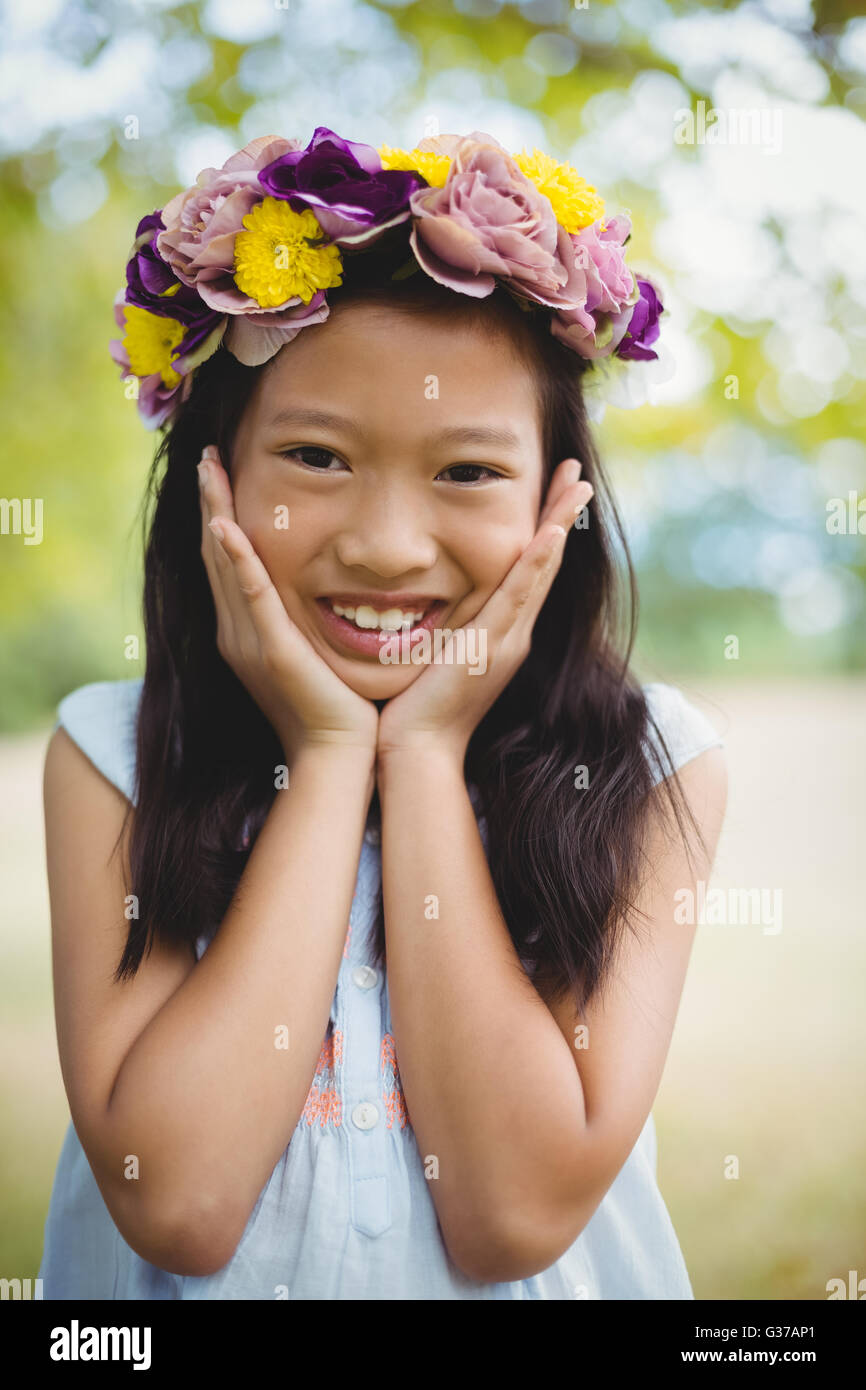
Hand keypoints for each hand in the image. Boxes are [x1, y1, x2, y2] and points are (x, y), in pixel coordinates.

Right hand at [198, 445, 379, 758]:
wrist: (338, 756)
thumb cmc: (338, 709)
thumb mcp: (316, 653)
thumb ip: (308, 621)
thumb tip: (327, 588)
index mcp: (247, 632)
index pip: (229, 563)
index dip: (221, 516)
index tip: (221, 474)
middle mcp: (237, 633)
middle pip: (218, 554)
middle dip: (213, 502)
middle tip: (207, 455)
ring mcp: (250, 641)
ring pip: (227, 565)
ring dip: (218, 513)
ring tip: (210, 470)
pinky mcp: (272, 651)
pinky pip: (252, 597)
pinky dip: (238, 560)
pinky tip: (227, 527)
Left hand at [376, 457, 592, 768]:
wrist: (416, 751)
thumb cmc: (412, 708)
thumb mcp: (430, 653)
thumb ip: (436, 625)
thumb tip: (416, 597)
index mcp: (499, 632)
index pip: (527, 569)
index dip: (543, 527)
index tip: (551, 488)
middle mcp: (512, 632)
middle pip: (545, 562)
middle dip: (561, 514)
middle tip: (574, 471)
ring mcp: (507, 639)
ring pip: (541, 571)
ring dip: (559, 525)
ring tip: (574, 485)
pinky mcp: (491, 646)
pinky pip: (519, 596)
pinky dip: (536, 563)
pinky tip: (550, 532)